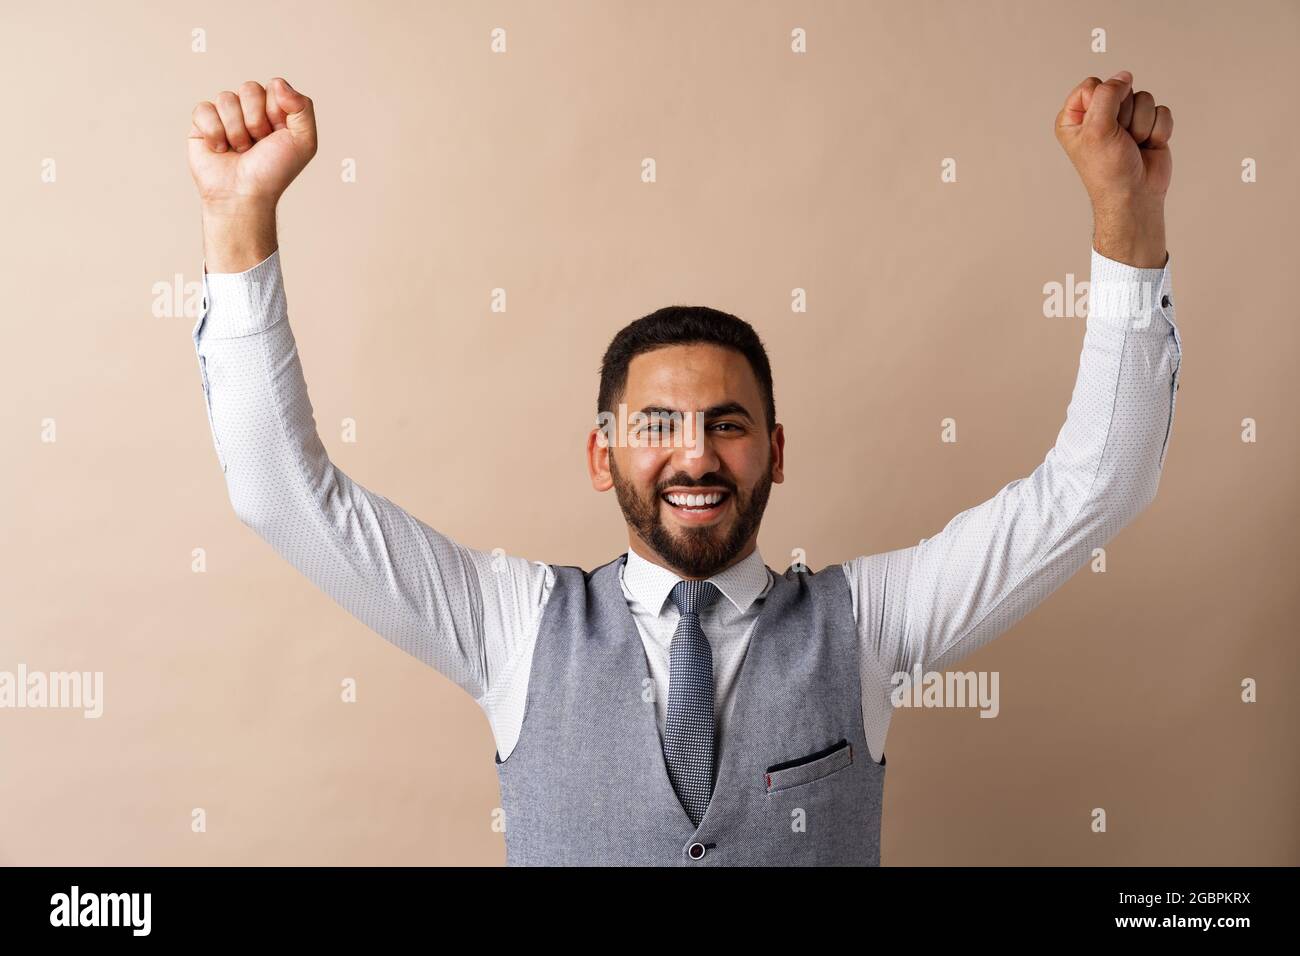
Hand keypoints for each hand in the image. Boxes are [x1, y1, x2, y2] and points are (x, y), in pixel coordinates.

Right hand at [188, 78, 316, 213]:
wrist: (244, 195)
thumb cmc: (273, 172)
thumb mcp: (304, 143)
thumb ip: (303, 108)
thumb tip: (278, 83)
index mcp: (276, 111)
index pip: (274, 86)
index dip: (275, 110)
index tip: (277, 134)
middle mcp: (251, 110)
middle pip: (249, 88)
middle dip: (256, 121)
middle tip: (258, 144)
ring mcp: (226, 115)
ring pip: (226, 98)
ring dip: (236, 131)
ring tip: (240, 150)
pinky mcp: (202, 123)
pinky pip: (204, 109)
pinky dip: (214, 132)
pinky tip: (221, 149)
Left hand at [1055, 71, 1172, 266]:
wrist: (1135, 195)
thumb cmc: (1109, 169)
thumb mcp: (1097, 129)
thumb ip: (1107, 95)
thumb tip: (1123, 76)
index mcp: (1075, 118)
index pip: (1092, 85)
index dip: (1103, 100)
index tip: (1101, 124)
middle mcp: (1098, 116)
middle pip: (1121, 89)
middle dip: (1125, 115)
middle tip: (1119, 139)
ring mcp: (1124, 121)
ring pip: (1143, 98)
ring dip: (1142, 124)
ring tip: (1132, 145)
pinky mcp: (1147, 125)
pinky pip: (1161, 110)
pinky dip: (1157, 130)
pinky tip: (1148, 147)